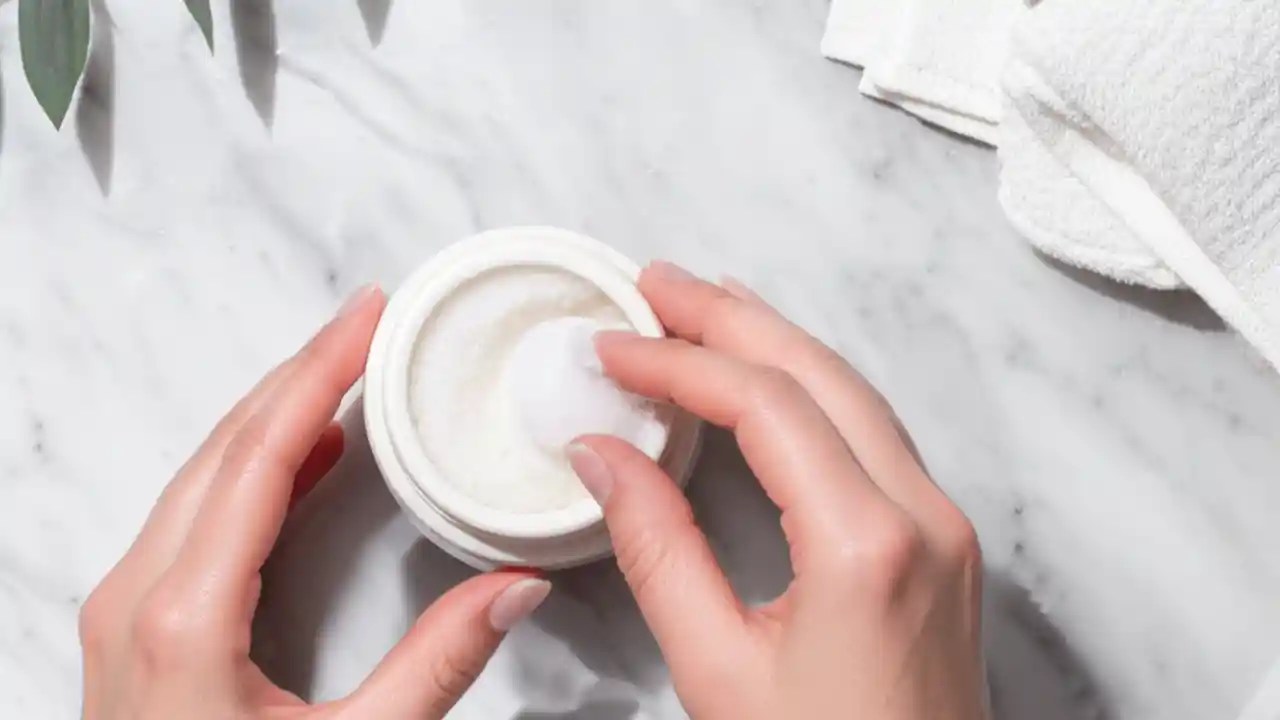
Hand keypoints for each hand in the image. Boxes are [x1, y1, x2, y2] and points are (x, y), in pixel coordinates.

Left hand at [79, 286, 550, 719]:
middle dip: (302, 373)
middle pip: (226, 446)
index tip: (367, 319)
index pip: (258, 456)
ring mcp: (130, 608)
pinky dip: (257, 466)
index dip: (318, 375)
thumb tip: (514, 590)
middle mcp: (141, 595)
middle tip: (370, 322)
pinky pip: (199, 512)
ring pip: (206, 472)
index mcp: (185, 616)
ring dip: (279, 414)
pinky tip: (306, 454)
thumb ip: (436, 669)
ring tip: (350, 371)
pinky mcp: (141, 624)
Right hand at [568, 263, 988, 719]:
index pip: (766, 404)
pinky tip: (769, 381)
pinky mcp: (941, 545)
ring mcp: (944, 527)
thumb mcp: (714, 671)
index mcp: (867, 542)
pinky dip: (810, 390)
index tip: (611, 345)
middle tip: (654, 284)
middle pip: (819, 373)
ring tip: (702, 309)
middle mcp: (923, 516)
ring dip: (775, 342)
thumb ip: (654, 548)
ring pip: (854, 393)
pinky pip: (873, 433)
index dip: (679, 361)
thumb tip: (601, 454)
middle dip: (730, 316)